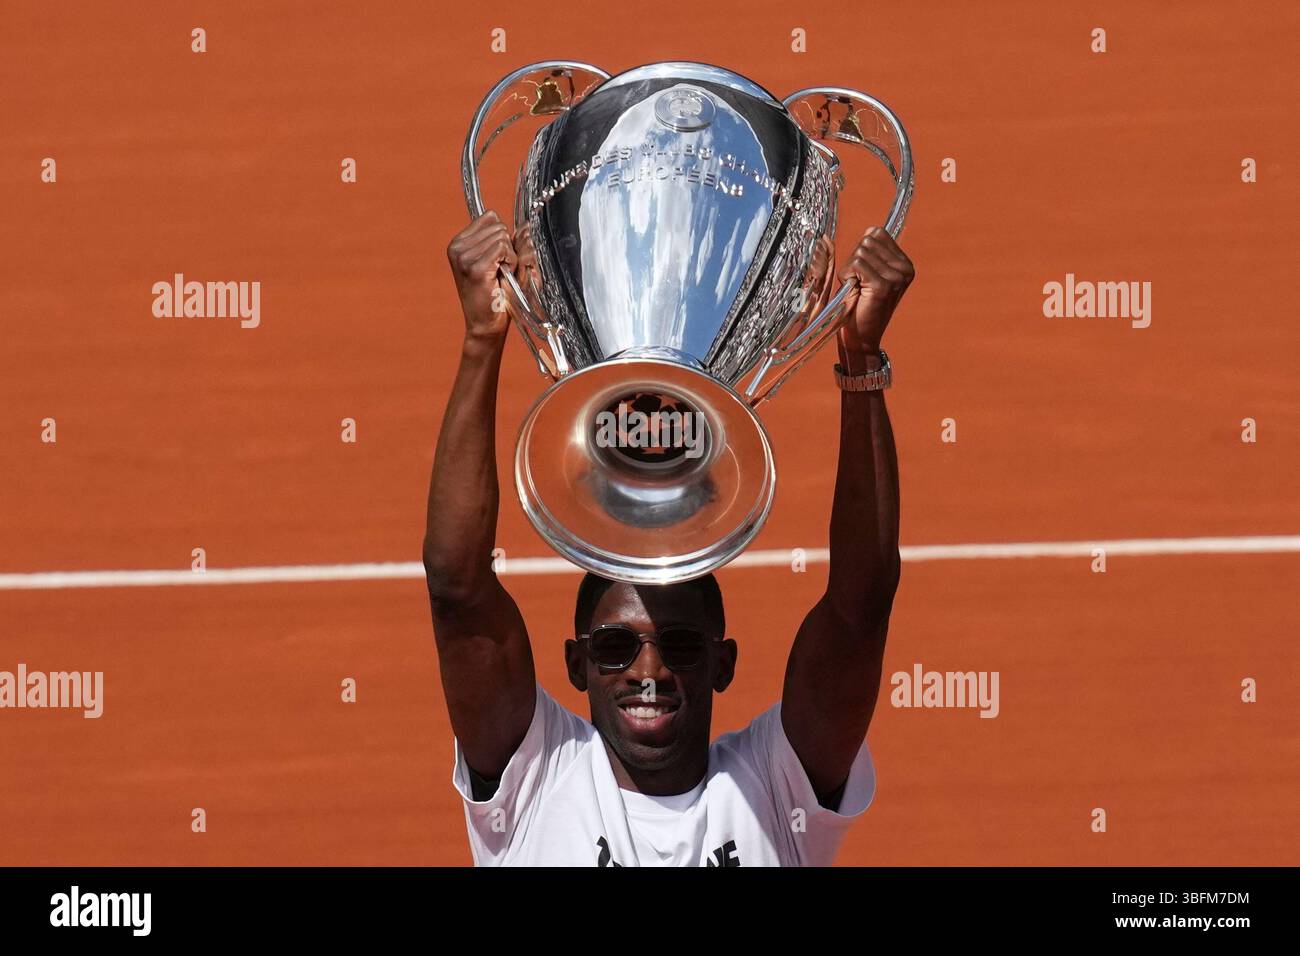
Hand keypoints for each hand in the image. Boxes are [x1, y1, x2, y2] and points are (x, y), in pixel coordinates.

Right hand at [447, 211, 516, 341]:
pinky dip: (511, 262)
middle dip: (508, 247)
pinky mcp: (474, 268)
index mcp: (459, 242)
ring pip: (502, 236)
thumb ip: (516, 242)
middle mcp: (457, 247)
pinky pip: (504, 248)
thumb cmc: (498, 296)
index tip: (497, 260)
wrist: (487, 326)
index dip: (502, 238)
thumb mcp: (506, 263)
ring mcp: (463, 257)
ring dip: (510, 257)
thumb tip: (526, 226)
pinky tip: (502, 278)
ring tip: (501, 276)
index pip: (490, 217)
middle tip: (501, 271)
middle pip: (498, 225)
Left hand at [836, 227, 913, 359]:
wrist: (860, 339)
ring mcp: (896, 277)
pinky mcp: (883, 286)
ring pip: (860, 252)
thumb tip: (869, 230)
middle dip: (854, 261)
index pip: (876, 233)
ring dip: (850, 271)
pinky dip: (847, 277)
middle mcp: (905, 269)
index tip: (863, 274)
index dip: (861, 251)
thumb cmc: (859, 305)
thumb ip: (871, 252)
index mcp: (905, 264)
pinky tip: (855, 293)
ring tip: (857, 290)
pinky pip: (856, 264)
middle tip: (858, 285)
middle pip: (867, 241)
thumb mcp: (868, 274)